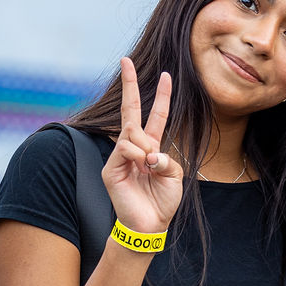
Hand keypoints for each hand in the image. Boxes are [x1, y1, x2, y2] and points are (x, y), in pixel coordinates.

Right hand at [102, 57, 182, 235]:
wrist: (150, 225)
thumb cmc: (163, 202)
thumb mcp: (175, 176)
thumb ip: (166, 159)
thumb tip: (147, 151)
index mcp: (152, 147)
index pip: (156, 116)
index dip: (162, 96)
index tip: (165, 75)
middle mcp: (134, 148)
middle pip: (131, 110)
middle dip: (129, 84)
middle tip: (126, 60)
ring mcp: (120, 157)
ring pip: (132, 134)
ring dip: (146, 148)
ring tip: (149, 168)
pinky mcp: (110, 169)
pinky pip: (125, 149)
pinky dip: (137, 156)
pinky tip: (141, 168)